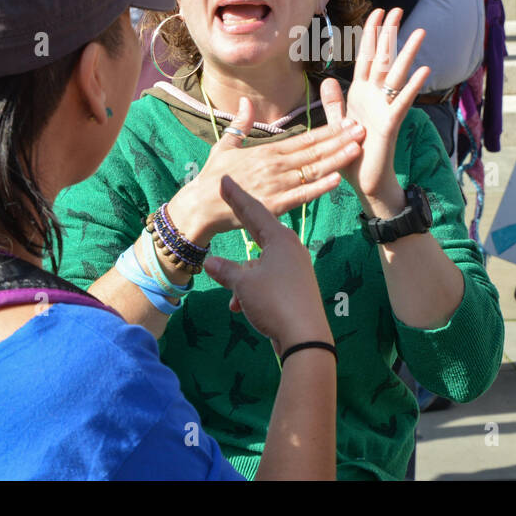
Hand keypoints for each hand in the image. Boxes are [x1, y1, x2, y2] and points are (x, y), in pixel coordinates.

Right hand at [166, 95, 365, 246]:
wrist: (200, 206)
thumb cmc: (212, 177)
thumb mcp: (225, 145)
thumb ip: (240, 124)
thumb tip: (244, 101)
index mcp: (267, 152)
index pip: (304, 139)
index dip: (328, 130)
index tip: (347, 122)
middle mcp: (275, 166)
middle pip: (313, 151)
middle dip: (340, 139)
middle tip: (362, 129)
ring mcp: (276, 185)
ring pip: (312, 170)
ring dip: (336, 159)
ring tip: (357, 148)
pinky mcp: (273, 205)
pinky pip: (301, 196)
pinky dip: (320, 188)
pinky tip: (337, 179)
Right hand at [203, 176, 331, 356]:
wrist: (305, 337)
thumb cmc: (274, 302)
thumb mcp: (243, 284)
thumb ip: (225, 270)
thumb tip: (210, 262)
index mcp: (280, 239)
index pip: (254, 211)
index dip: (236, 196)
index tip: (225, 179)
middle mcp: (290, 249)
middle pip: (259, 233)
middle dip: (241, 232)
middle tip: (227, 202)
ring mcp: (295, 268)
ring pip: (261, 264)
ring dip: (243, 279)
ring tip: (234, 300)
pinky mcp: (296, 287)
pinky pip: (268, 280)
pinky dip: (253, 291)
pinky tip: (242, 309)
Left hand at [320, 7, 430, 216]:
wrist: (364, 184)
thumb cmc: (353, 156)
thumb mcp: (337, 126)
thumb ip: (334, 103)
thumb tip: (327, 79)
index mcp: (360, 94)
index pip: (365, 58)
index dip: (369, 35)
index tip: (376, 12)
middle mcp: (374, 97)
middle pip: (383, 59)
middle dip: (389, 34)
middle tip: (399, 9)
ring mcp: (385, 109)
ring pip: (397, 75)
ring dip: (408, 53)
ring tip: (420, 32)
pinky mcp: (390, 124)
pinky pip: (402, 102)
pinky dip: (412, 86)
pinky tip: (424, 70)